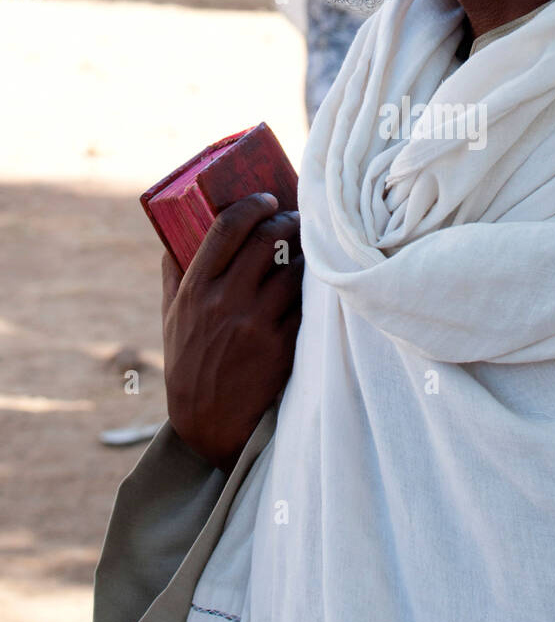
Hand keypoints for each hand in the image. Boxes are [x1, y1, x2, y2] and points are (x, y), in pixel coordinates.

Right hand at [161, 193, 303, 470]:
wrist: (209, 423)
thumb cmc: (189, 364)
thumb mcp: (171, 318)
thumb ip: (175, 276)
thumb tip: (178, 234)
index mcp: (195, 290)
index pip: (226, 228)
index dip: (251, 205)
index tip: (267, 198)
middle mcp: (224, 301)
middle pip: (266, 240)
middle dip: (288, 221)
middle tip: (297, 219)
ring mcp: (255, 323)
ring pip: (294, 270)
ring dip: (306, 254)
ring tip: (310, 250)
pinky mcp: (282, 345)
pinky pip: (306, 305)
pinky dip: (313, 291)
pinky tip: (317, 286)